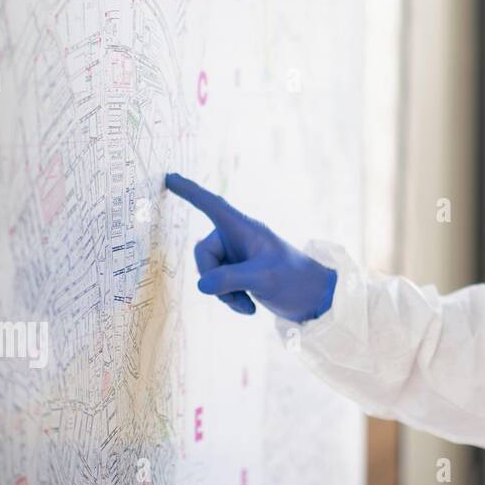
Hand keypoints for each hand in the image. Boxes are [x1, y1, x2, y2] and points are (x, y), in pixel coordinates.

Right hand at [164, 173, 337, 322]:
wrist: (314, 299)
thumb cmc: (296, 280)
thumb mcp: (264, 278)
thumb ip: (230, 280)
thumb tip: (201, 285)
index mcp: (245, 229)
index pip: (212, 206)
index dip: (190, 191)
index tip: (170, 177)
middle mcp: (238, 239)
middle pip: (203, 253)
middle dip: (213, 279)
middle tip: (237, 295)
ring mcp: (237, 256)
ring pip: (208, 273)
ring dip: (224, 294)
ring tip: (247, 303)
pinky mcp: (239, 273)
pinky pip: (217, 285)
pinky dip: (229, 298)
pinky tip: (249, 307)